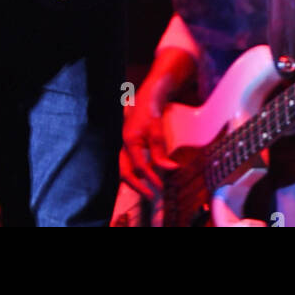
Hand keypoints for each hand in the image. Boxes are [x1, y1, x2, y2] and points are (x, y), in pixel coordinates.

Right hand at [120, 75, 180, 198]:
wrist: (147, 97)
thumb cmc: (150, 111)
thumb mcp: (157, 131)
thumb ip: (161, 151)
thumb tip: (170, 168)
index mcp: (129, 141)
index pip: (139, 166)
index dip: (150, 178)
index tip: (160, 187)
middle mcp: (124, 144)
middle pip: (124, 171)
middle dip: (136, 186)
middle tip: (150, 196)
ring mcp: (125, 144)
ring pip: (124, 167)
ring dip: (134, 180)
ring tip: (147, 190)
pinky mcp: (129, 144)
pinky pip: (128, 162)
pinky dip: (135, 171)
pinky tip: (145, 175)